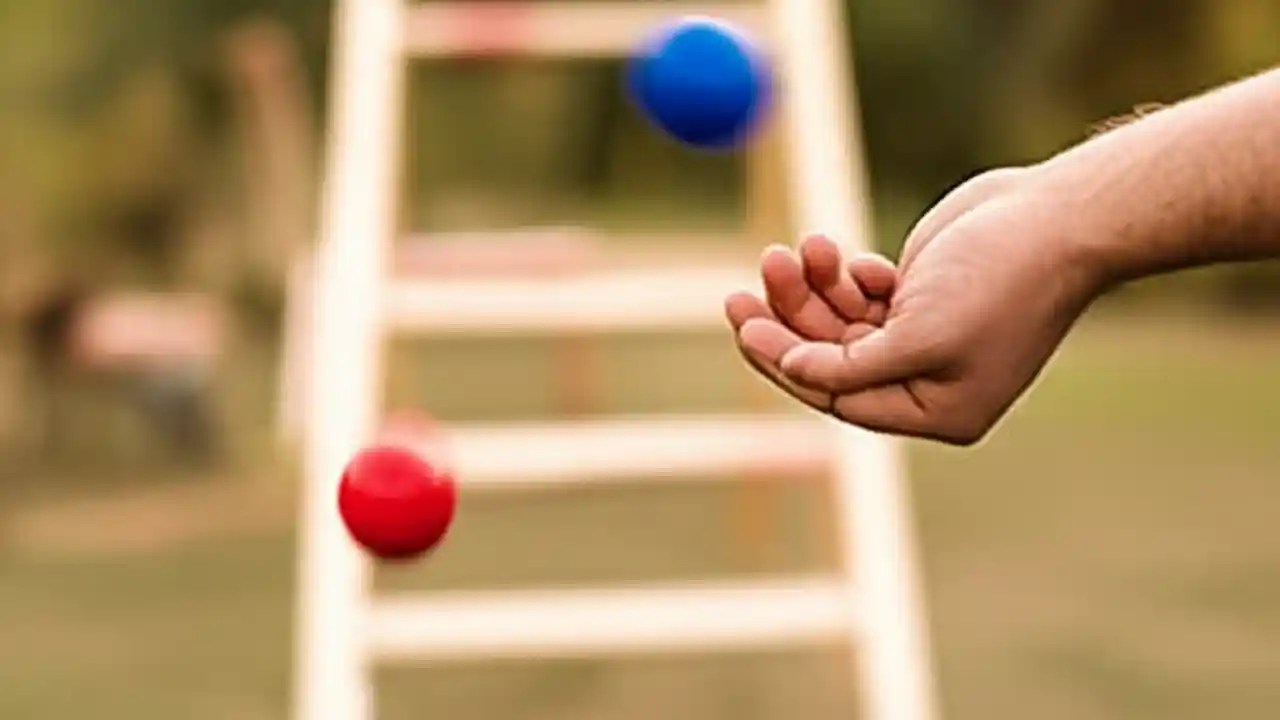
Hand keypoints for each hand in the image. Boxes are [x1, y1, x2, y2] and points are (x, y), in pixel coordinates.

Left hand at [726, 166, 1105, 444]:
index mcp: (937, 410)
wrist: (1058, 215)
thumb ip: (851, 366)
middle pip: (831, 362)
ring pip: (839, 324)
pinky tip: (835, 252)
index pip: (838, 398)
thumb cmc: (999, 279)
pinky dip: (841, 274)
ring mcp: (922, 338)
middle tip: (737, 294)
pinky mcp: (920, 296)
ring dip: (808, 289)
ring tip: (787, 252)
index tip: (744, 325)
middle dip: (785, 325)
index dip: (784, 362)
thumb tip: (790, 373)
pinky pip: (858, 296)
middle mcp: (927, 381)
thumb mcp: (919, 335)